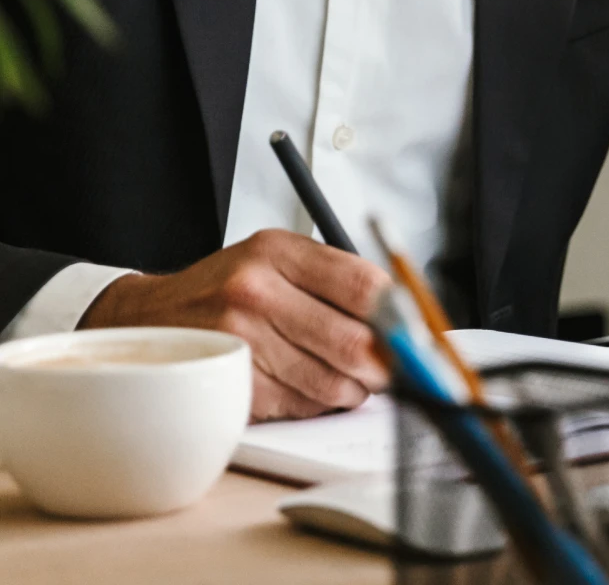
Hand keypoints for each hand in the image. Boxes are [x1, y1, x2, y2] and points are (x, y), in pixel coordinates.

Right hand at [79, 230, 391, 420]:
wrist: (149, 321)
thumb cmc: (225, 290)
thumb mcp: (272, 259)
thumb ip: (331, 278)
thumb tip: (401, 314)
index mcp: (274, 250)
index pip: (361, 282)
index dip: (398, 311)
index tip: (412, 326)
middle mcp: (255, 290)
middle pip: (353, 340)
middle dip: (384, 362)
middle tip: (391, 366)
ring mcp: (240, 340)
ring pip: (332, 381)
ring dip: (354, 389)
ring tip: (348, 378)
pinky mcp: (231, 385)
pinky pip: (301, 406)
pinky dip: (317, 405)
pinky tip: (307, 388)